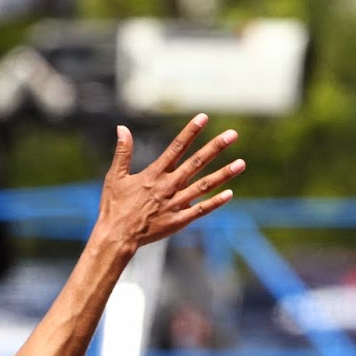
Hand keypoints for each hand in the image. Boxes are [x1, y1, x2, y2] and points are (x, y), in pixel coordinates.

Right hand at [98, 114, 243, 248]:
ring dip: (223, 174)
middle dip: (215, 148)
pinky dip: (215, 202)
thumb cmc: (114, 207)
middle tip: (233, 135)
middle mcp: (168, 187)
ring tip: (242, 163)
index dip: (190, 132)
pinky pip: (200, 210)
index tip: (204, 117)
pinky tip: (229, 193)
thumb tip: (122, 128)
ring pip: (203, 186)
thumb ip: (122, 152)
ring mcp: (175, 204)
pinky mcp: (178, 221)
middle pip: (196, 163)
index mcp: (154, 174)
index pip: (176, 148)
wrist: (116, 237)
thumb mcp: (115, 177)